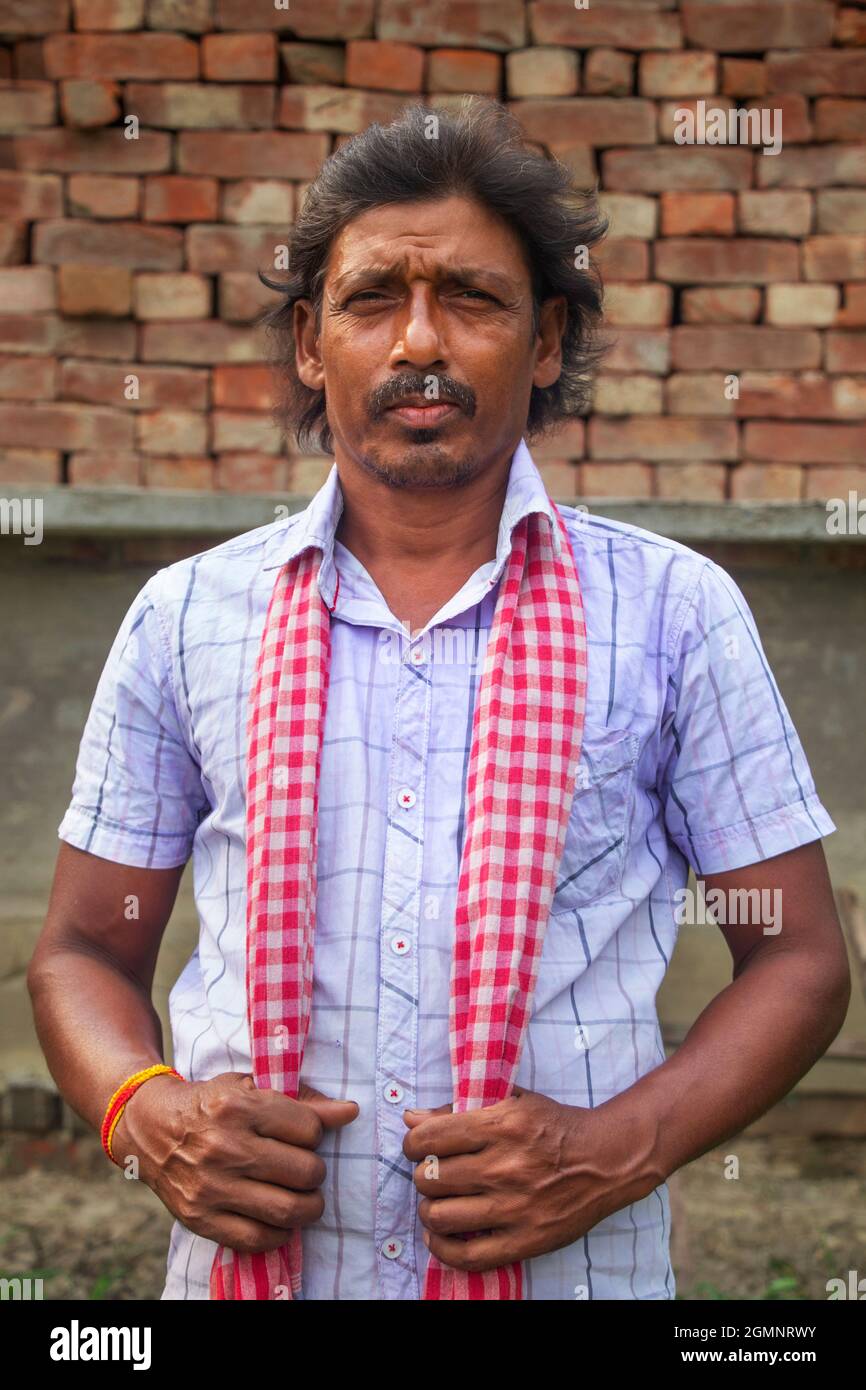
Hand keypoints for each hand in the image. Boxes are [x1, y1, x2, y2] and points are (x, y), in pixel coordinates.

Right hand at [112, 1072, 358, 1254]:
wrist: (150, 1127)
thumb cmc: (210, 1103)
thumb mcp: (250, 1088)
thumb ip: (302, 1102)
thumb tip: (350, 1112)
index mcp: (238, 1107)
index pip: (308, 1129)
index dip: (314, 1133)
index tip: (304, 1136)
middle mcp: (225, 1147)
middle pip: (304, 1171)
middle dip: (315, 1172)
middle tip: (307, 1170)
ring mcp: (211, 1186)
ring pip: (287, 1209)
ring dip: (308, 1207)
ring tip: (304, 1199)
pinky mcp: (200, 1218)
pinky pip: (257, 1239)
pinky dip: (280, 1234)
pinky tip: (280, 1221)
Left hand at [402, 1086, 659, 1273]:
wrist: (606, 1160)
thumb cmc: (555, 1126)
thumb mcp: (511, 1102)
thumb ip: (459, 1109)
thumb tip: (411, 1117)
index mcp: (500, 1125)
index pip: (429, 1138)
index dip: (413, 1143)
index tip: (418, 1146)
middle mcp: (504, 1167)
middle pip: (430, 1178)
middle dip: (423, 1174)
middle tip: (434, 1173)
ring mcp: (515, 1207)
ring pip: (440, 1216)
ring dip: (429, 1209)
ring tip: (437, 1202)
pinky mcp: (526, 1240)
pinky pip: (468, 1255)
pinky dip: (443, 1248)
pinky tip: (440, 1235)